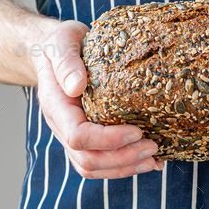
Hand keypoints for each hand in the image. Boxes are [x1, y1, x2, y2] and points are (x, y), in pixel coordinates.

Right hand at [34, 19, 162, 179]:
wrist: (54, 50)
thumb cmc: (61, 43)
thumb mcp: (61, 41)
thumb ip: (66, 61)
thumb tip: (77, 85)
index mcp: (57, 106)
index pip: (78, 136)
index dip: (108, 139)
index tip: (137, 131)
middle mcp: (62, 126)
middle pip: (87, 160)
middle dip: (122, 159)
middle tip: (153, 148)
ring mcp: (73, 135)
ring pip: (93, 167)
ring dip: (125, 167)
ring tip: (155, 160)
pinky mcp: (87, 136)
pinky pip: (102, 161)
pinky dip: (125, 165)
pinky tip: (150, 160)